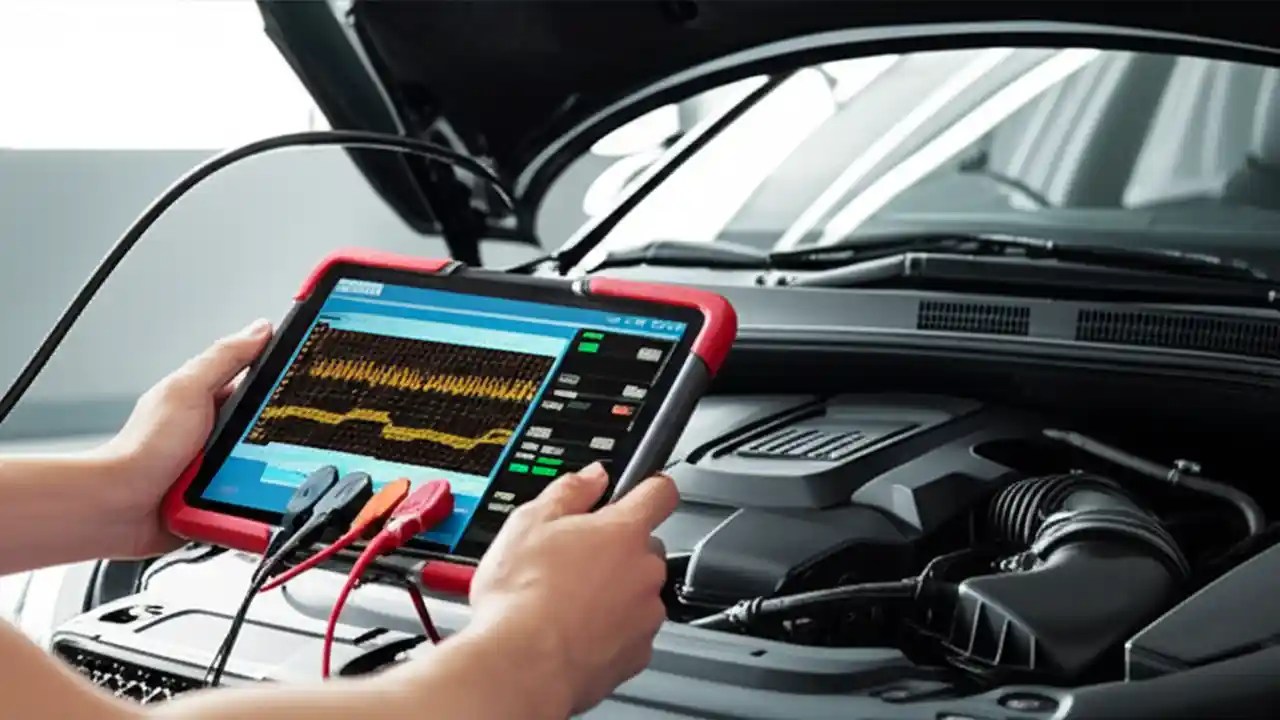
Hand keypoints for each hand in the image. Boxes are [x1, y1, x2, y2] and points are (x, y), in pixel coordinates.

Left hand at [96, 319, 272, 557]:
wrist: (119, 508)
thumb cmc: (143, 447)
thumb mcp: (189, 390)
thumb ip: (225, 358)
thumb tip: (260, 329)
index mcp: (208, 400)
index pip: (259, 384)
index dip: (282, 383)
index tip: (306, 385)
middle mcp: (215, 434)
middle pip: (269, 430)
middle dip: (278, 440)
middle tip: (268, 444)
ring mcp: (218, 468)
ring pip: (266, 468)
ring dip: (267, 475)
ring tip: (248, 476)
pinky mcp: (220, 501)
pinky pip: (253, 499)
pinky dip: (254, 503)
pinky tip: (244, 502)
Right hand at [467, 462, 677, 714]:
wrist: (521, 668)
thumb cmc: (521, 598)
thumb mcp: (528, 523)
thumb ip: (569, 491)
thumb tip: (592, 476)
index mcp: (623, 531)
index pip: (660, 493)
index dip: (649, 487)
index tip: (640, 491)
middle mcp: (645, 571)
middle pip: (643, 548)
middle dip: (614, 551)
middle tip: (572, 560)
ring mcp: (645, 615)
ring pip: (636, 592)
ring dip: (611, 593)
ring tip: (564, 603)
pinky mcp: (637, 654)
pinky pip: (629, 632)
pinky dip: (608, 632)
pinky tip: (572, 632)